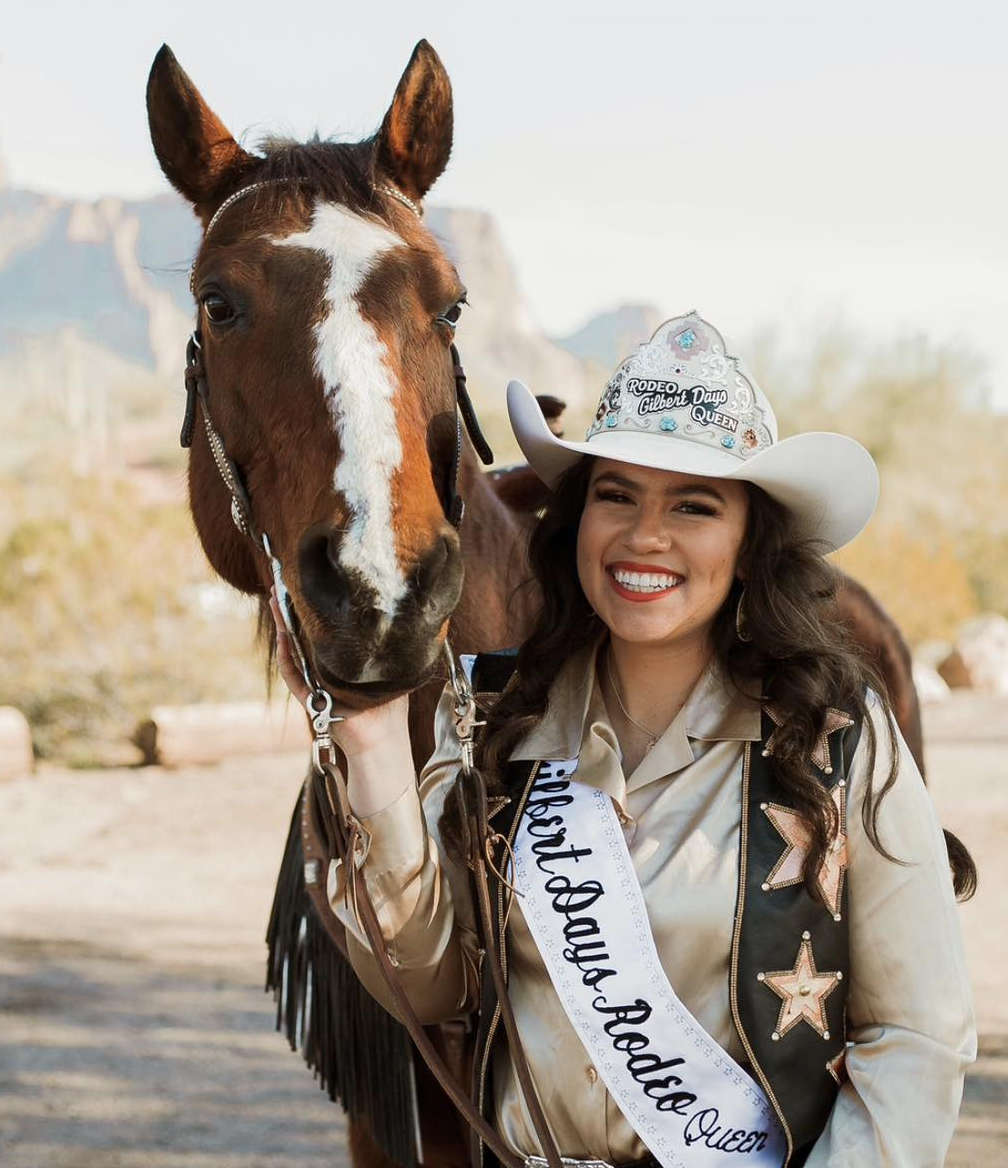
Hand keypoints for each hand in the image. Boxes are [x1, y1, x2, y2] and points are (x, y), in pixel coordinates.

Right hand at [268, 589, 411, 774]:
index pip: (321, 629)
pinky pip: (292, 675)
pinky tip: (283, 636)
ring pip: (292, 649)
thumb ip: (386, 645)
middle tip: (280, 584)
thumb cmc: (390, 707)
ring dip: (282, 625)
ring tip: (275, 601)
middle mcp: (323, 670)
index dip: (311, 608)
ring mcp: (314, 684)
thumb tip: (399, 612)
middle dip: (290, 610)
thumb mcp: (391, 668)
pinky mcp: (309, 699)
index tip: (306, 584)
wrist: (383, 740)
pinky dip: (286, 656)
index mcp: (339, 661)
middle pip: (302, 634)